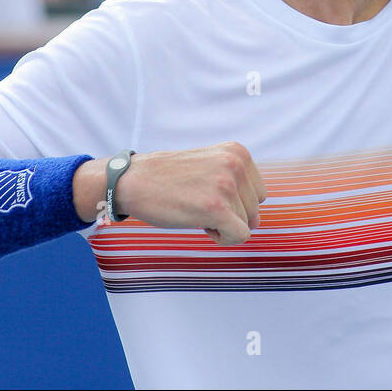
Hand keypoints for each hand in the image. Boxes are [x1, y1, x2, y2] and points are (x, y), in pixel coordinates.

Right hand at [114, 142, 266, 244]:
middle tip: (197, 202)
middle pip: (254, 209)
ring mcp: (227, 185)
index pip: (258, 193)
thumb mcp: (210, 166)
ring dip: (222, 225)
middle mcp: (236, 164)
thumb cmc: (169, 178)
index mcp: (238, 152)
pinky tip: (202, 225)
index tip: (207, 194)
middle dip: (230, 215)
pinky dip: (223, 238)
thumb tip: (257, 222)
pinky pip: (239, 236)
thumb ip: (237, 185)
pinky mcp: (218, 208)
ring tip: (195, 209)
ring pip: (247, 224)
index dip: (235, 202)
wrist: (132, 181)